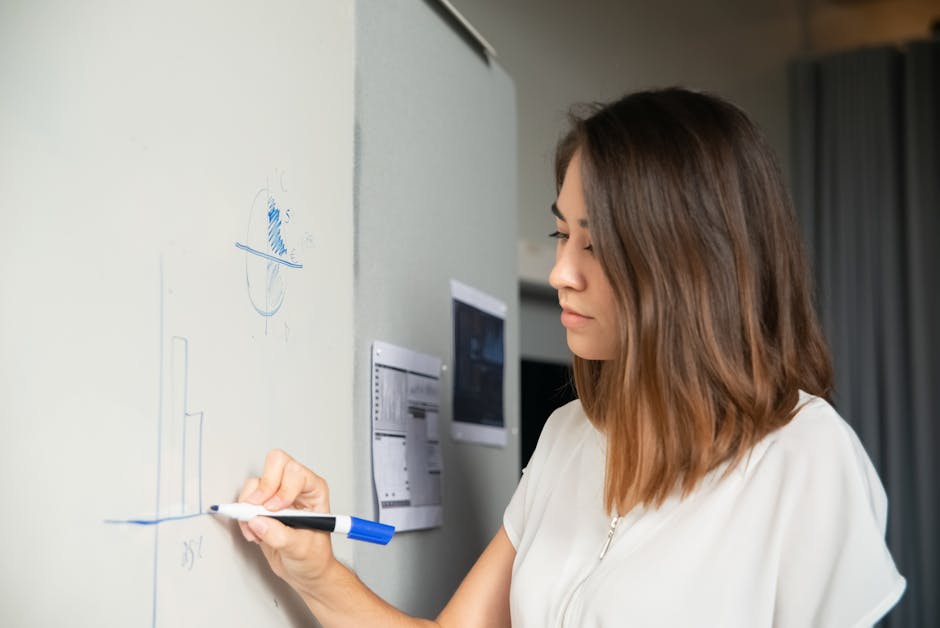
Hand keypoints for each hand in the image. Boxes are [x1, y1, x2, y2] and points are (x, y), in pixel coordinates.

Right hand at [238, 449, 338, 597]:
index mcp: (314, 490)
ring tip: (258, 529)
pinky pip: (245, 499)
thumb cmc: (314, 557)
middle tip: (257, 510)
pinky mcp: (262, 506)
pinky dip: (243, 516)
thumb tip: (258, 522)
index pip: (295, 472)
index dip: (282, 489)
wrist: (305, 572)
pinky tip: (254, 532)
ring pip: (256, 482)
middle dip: (262, 488)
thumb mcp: (302, 549)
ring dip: (250, 506)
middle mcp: (295, 487)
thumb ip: (281, 536)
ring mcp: (277, 494)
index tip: (274, 509)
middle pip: (275, 463)